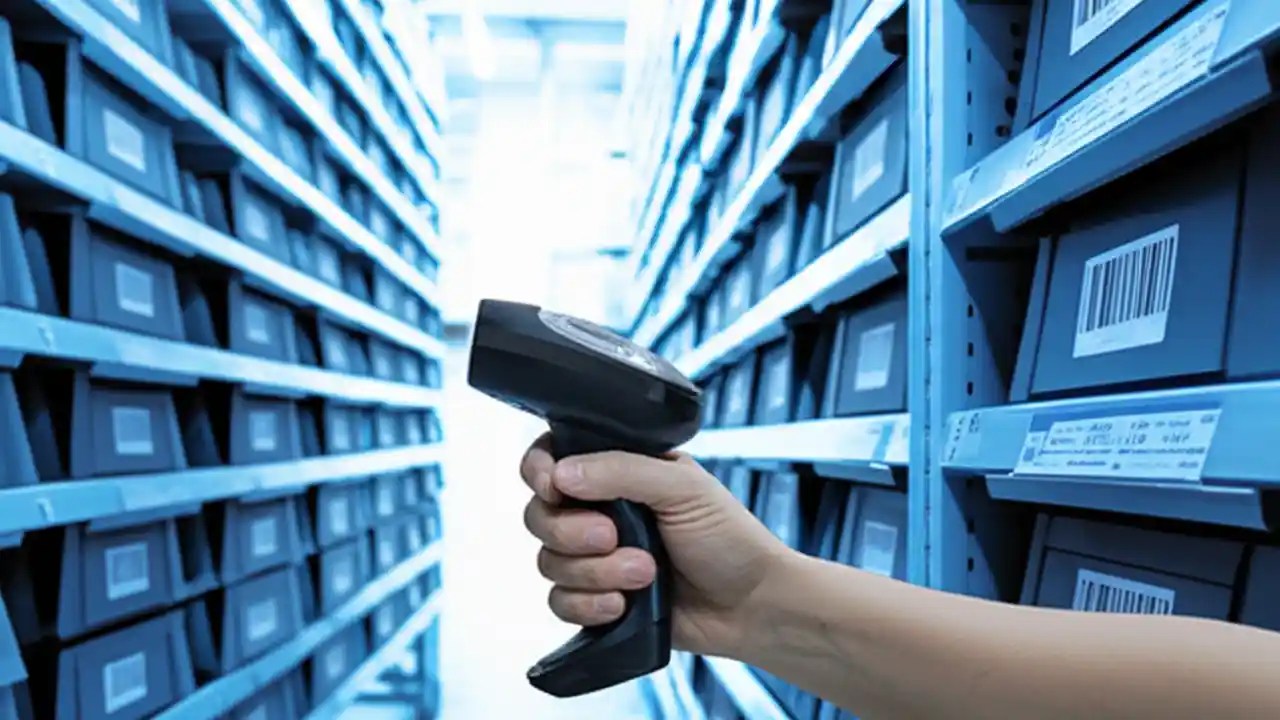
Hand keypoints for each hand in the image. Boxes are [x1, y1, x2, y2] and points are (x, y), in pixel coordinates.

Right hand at [519, 434, 789, 656]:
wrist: (752, 605)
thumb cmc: (728, 537)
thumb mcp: (682, 487)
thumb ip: (621, 471)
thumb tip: (561, 473)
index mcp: (617, 471)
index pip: (551, 459)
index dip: (540, 472)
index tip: (554, 487)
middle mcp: (599, 511)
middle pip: (540, 515)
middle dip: (572, 531)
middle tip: (615, 536)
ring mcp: (596, 558)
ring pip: (549, 562)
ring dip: (595, 572)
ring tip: (645, 574)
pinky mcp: (598, 600)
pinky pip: (560, 602)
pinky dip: (589, 605)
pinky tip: (623, 604)